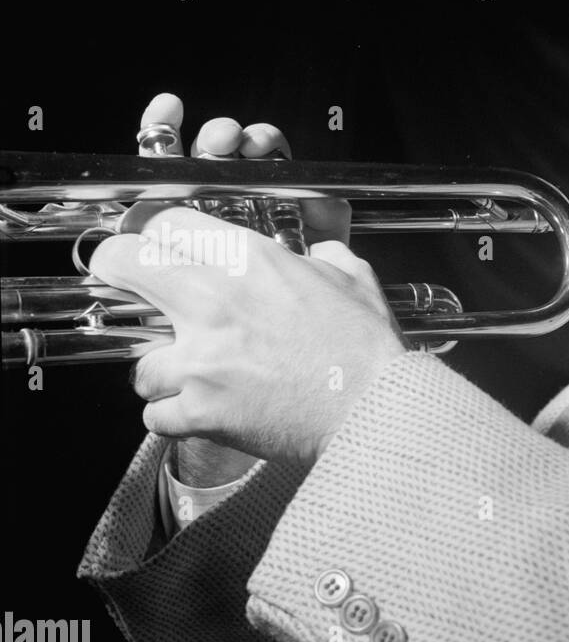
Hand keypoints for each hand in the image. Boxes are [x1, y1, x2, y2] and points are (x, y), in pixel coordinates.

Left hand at [88, 96, 407, 464]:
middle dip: (120, 274)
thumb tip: (318, 252)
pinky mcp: (201, 411)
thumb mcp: (352, 279)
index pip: (165, 224)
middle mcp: (213, 302)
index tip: (155, 248)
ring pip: (140, 362)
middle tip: (134, 289)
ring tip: (193, 379)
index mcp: (249, 261)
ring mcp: (201, 360)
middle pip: (122, 265)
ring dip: (164, 372)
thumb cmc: (368, 350)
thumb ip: (324, 257)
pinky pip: (156, 415)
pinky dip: (176, 418)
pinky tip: (203, 414)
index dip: (155, 235)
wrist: (376, 411)